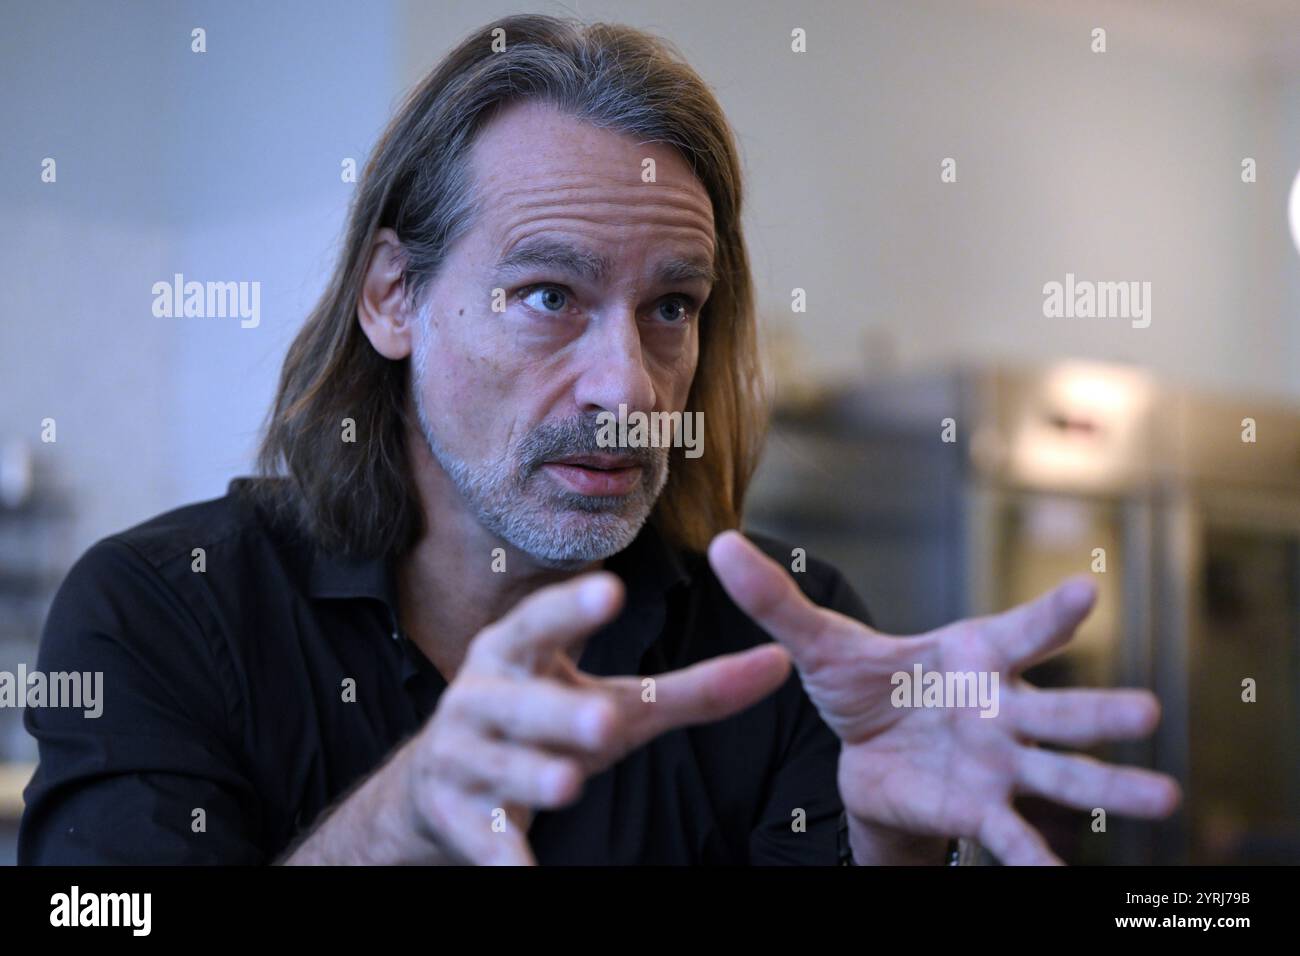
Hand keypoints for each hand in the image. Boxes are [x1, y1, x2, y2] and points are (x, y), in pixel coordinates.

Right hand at [399, 570, 792, 864]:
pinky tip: (524, 875)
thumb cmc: (546, 723)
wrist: (439, 782)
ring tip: (567, 782)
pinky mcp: (456, 813)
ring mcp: (463, 756)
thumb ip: (696, 688)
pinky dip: (501, 855)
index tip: (611, 589)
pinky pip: (482, 834)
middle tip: (602, 721)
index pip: (544, 621)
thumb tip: (781, 663)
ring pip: (498, 766)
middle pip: (520, 703)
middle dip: (557, 712)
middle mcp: (482, 696)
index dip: (574, 607)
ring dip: (531, 776)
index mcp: (517, 651)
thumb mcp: (615, 702)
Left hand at [708, 531, 1181, 864]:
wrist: (870, 753)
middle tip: (1148, 710)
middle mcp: (1001, 707)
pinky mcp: (980, 809)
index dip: (1049, 616)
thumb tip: (721, 546)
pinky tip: (1056, 877)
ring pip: (1058, 774)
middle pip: (1056, 710)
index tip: (1086, 594)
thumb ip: (777, 601)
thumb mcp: (819, 647)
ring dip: (1107, 784)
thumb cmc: (866, 687)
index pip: (1017, 632)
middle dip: (1098, 712)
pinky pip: (1013, 834)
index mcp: (973, 656)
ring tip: (1164, 795)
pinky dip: (1034, 855)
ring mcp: (1000, 763)